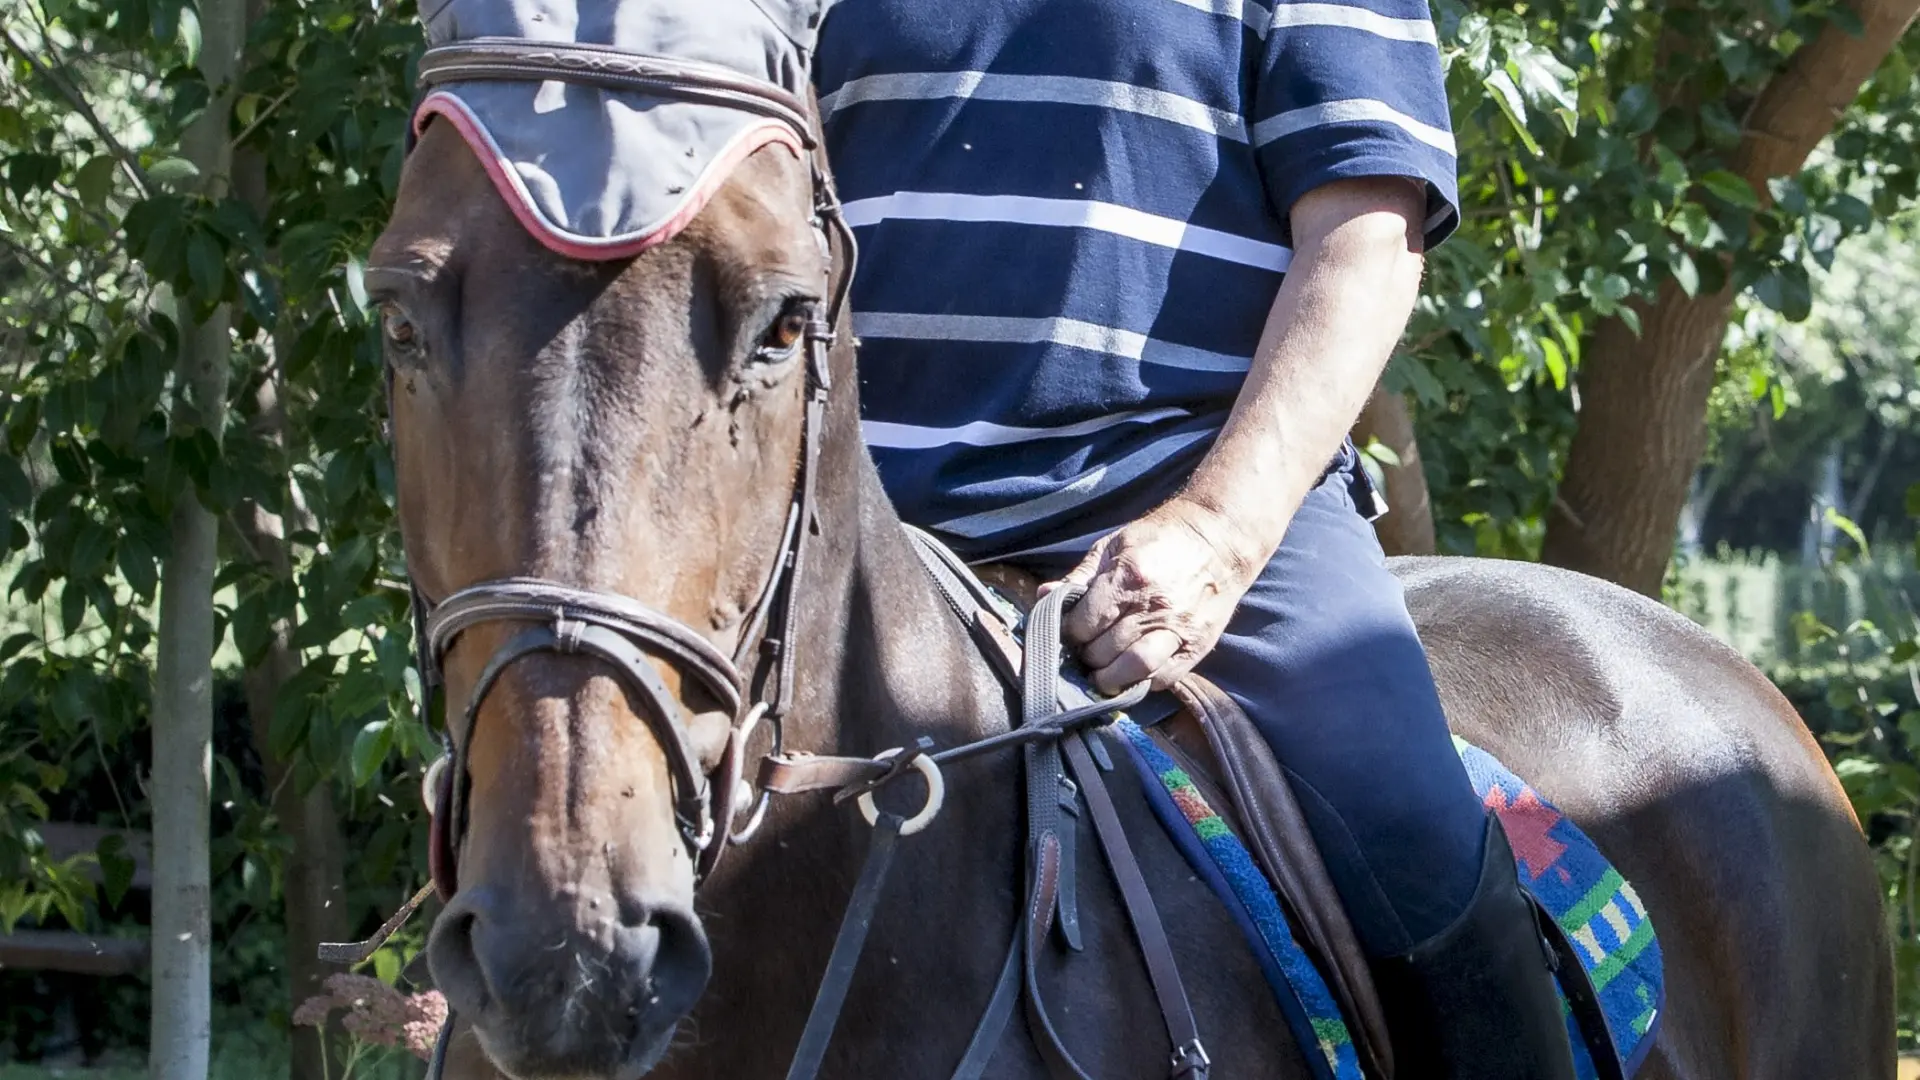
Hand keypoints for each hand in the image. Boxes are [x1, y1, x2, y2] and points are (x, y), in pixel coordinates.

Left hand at [1040, 499, 1265, 693]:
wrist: (1219, 538)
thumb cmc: (1160, 538)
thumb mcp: (1114, 545)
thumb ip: (1080, 576)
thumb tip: (1044, 596)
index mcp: (1129, 578)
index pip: (1084, 624)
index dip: (1068, 633)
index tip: (1067, 633)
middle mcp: (1154, 607)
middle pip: (1105, 650)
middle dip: (1086, 656)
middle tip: (1082, 652)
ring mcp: (1179, 629)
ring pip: (1134, 670)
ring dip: (1110, 678)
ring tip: (1101, 673)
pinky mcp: (1198, 645)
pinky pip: (1165, 678)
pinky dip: (1142, 682)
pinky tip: (1130, 674)